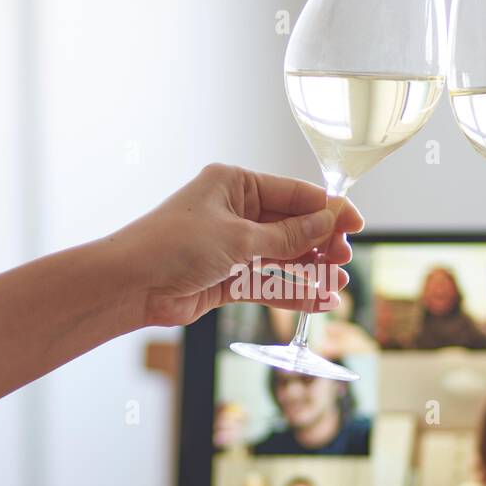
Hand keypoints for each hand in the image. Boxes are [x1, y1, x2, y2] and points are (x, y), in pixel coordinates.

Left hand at [117, 164, 364, 326]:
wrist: (130, 285)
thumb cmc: (174, 245)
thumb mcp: (239, 236)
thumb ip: (288, 235)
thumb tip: (327, 223)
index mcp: (235, 185)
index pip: (293, 194)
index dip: (327, 209)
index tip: (356, 224)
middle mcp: (234, 212)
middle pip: (291, 226)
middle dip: (320, 243)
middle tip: (344, 258)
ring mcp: (231, 246)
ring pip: (282, 257)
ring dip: (309, 271)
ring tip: (338, 284)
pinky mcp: (227, 278)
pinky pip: (268, 282)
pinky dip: (292, 292)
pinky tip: (319, 301)